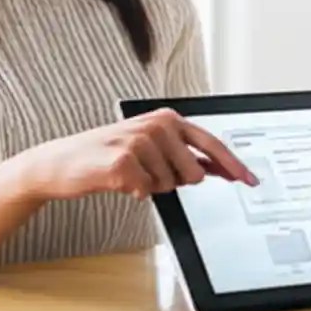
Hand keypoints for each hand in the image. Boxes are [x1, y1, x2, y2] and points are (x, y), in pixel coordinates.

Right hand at [19, 108, 256, 201]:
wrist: (60, 162)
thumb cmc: (108, 154)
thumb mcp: (151, 148)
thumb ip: (186, 155)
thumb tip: (221, 167)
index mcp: (168, 118)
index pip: (211, 144)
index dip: (232, 164)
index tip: (250, 179)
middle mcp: (157, 125)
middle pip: (193, 174)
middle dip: (173, 181)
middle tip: (146, 171)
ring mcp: (139, 141)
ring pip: (169, 186)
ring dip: (149, 186)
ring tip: (128, 172)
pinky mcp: (122, 162)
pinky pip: (145, 192)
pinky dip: (132, 192)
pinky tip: (117, 179)